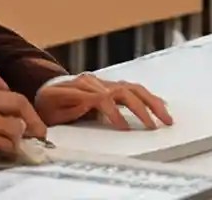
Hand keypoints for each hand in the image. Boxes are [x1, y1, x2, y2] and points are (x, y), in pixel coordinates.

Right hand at [0, 67, 46, 157]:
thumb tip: (5, 89)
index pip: (15, 97)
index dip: (32, 113)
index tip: (40, 129)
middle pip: (17, 106)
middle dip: (32, 124)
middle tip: (36, 139)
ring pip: (10, 128)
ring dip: (16, 141)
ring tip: (12, 149)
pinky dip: (3, 149)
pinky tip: (0, 153)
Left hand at [34, 74, 172, 129]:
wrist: (46, 90)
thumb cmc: (48, 105)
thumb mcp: (51, 111)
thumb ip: (70, 109)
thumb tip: (92, 105)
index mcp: (80, 86)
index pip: (103, 97)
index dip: (115, 113)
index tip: (124, 129)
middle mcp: (97, 81)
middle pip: (125, 91)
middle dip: (142, 109)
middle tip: (153, 126)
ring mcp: (106, 82)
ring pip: (135, 89)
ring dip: (152, 103)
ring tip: (165, 118)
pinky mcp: (113, 86)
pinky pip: (135, 89)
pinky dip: (149, 98)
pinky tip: (160, 106)